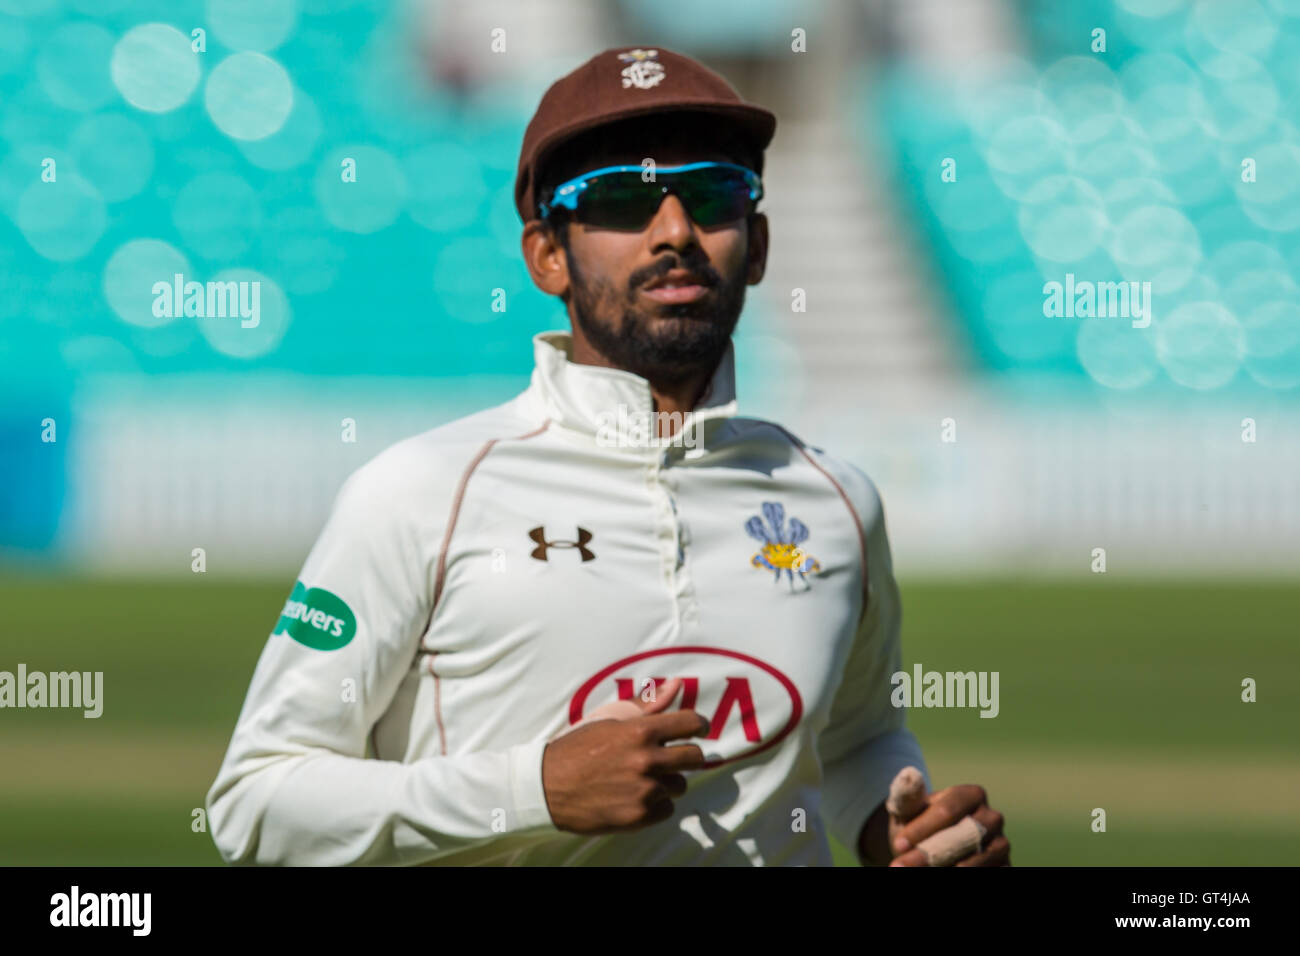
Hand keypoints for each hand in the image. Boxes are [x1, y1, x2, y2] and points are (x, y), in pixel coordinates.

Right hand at [541, 679, 709, 833]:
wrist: (546, 787)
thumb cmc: (577, 748)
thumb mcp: (609, 720)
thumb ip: (647, 705)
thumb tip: (676, 684)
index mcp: (640, 731)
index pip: (690, 723)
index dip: (699, 725)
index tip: (698, 729)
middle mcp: (646, 760)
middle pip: (694, 757)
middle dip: (687, 756)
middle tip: (671, 757)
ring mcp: (644, 791)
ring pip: (679, 785)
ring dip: (666, 782)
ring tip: (640, 779)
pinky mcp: (639, 816)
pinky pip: (667, 810)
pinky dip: (655, 805)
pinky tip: (633, 797)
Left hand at [870, 766, 1009, 866]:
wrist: (933, 852)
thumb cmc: (919, 828)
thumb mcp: (909, 812)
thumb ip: (907, 796)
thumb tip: (909, 774)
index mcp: (972, 794)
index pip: (947, 811)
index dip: (921, 829)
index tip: (898, 844)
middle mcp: (993, 818)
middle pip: (961, 838)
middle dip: (928, 854)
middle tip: (899, 867)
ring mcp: (1002, 845)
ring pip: (973, 861)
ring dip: (942, 868)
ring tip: (916, 873)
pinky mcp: (1005, 866)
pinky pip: (986, 873)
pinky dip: (962, 874)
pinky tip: (940, 874)